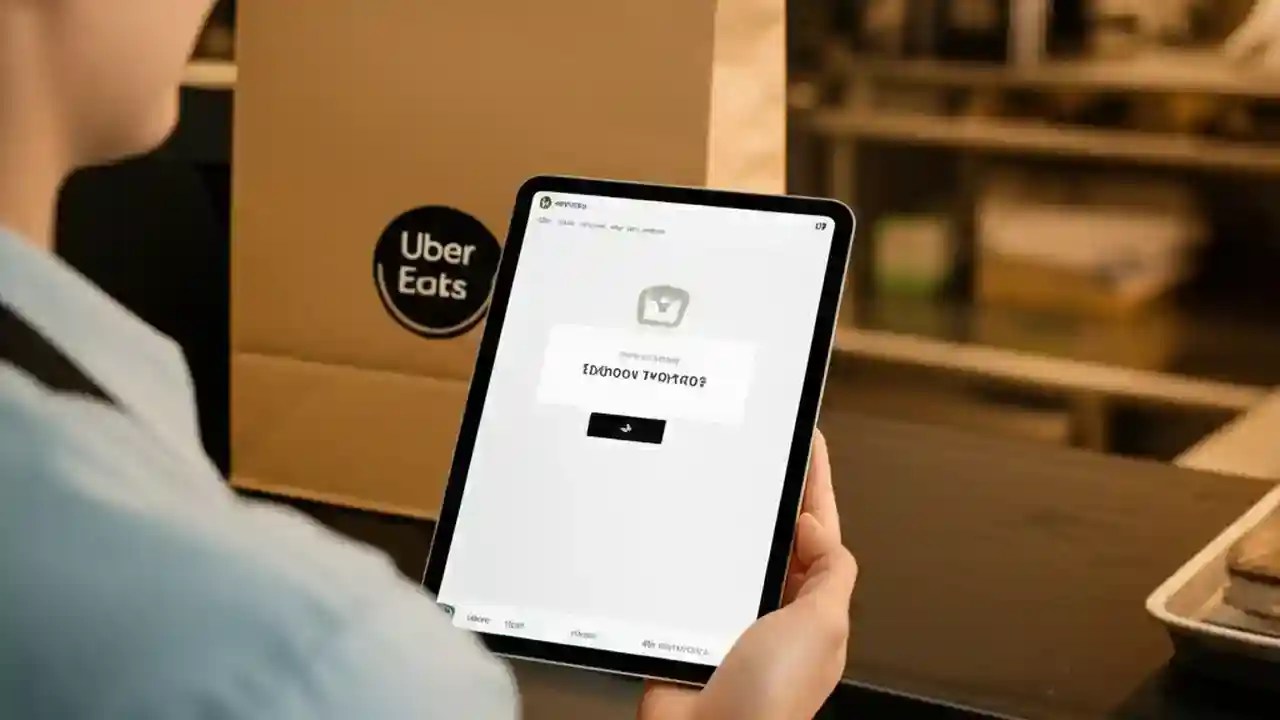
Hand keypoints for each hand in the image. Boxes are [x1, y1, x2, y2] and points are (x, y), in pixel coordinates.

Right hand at [638, 429, 856, 719]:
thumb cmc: (770, 703)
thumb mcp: (823, 625)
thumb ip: (831, 572)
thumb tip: (814, 526)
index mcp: (813, 609)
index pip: (819, 531)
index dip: (815, 483)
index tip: (810, 442)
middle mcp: (771, 613)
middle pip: (772, 536)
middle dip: (768, 494)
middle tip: (761, 444)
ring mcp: (726, 620)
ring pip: (726, 554)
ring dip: (720, 524)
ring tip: (719, 476)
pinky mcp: (684, 629)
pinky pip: (683, 581)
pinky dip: (678, 558)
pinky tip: (673, 536)